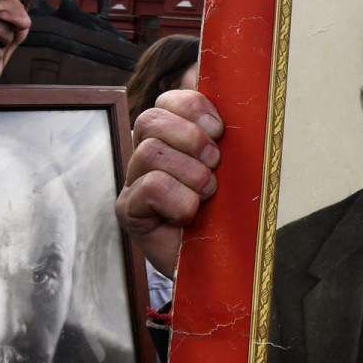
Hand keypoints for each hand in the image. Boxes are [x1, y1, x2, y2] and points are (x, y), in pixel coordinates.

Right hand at [117, 90, 223, 276]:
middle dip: (191, 138)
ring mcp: (133, 183)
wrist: (222, 265)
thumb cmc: (227, 214)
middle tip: (215, 164)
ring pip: (150, 151)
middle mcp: (145, 156)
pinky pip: (149, 186)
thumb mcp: (232, 168)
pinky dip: (178, 198)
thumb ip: (225, 136)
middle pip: (151, 120)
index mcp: (170, 138)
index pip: (168, 101)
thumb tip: (233, 97)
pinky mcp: (129, 212)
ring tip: (206, 194)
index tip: (220, 130)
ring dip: (190, 173)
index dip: (193, 107)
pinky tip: (189, 214)